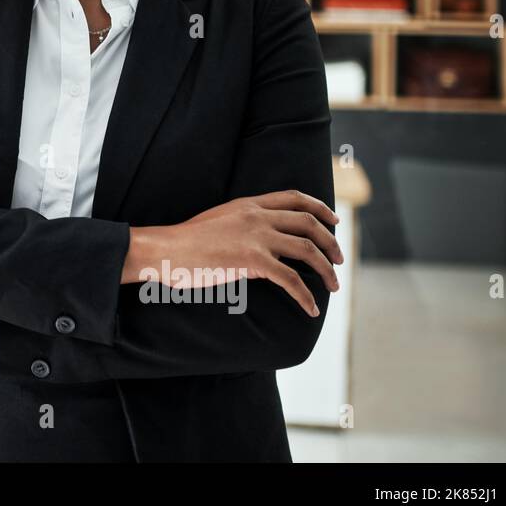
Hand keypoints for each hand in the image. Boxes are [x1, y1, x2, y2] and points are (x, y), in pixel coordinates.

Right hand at [127, 190, 342, 316]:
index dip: (319, 207)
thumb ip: (243, 226)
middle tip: (339, 259)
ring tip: (334, 285)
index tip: (333, 220)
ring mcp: (256, 237)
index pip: (294, 197)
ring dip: (327, 270)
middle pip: (309, 222)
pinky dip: (306, 296)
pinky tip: (312, 308)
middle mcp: (257, 216)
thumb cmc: (185, 242)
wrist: (166, 250)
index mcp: (248, 204)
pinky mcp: (252, 260)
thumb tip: (261, 246)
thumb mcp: (219, 222)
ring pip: (308, 250)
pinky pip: (291, 280)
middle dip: (331, 242)